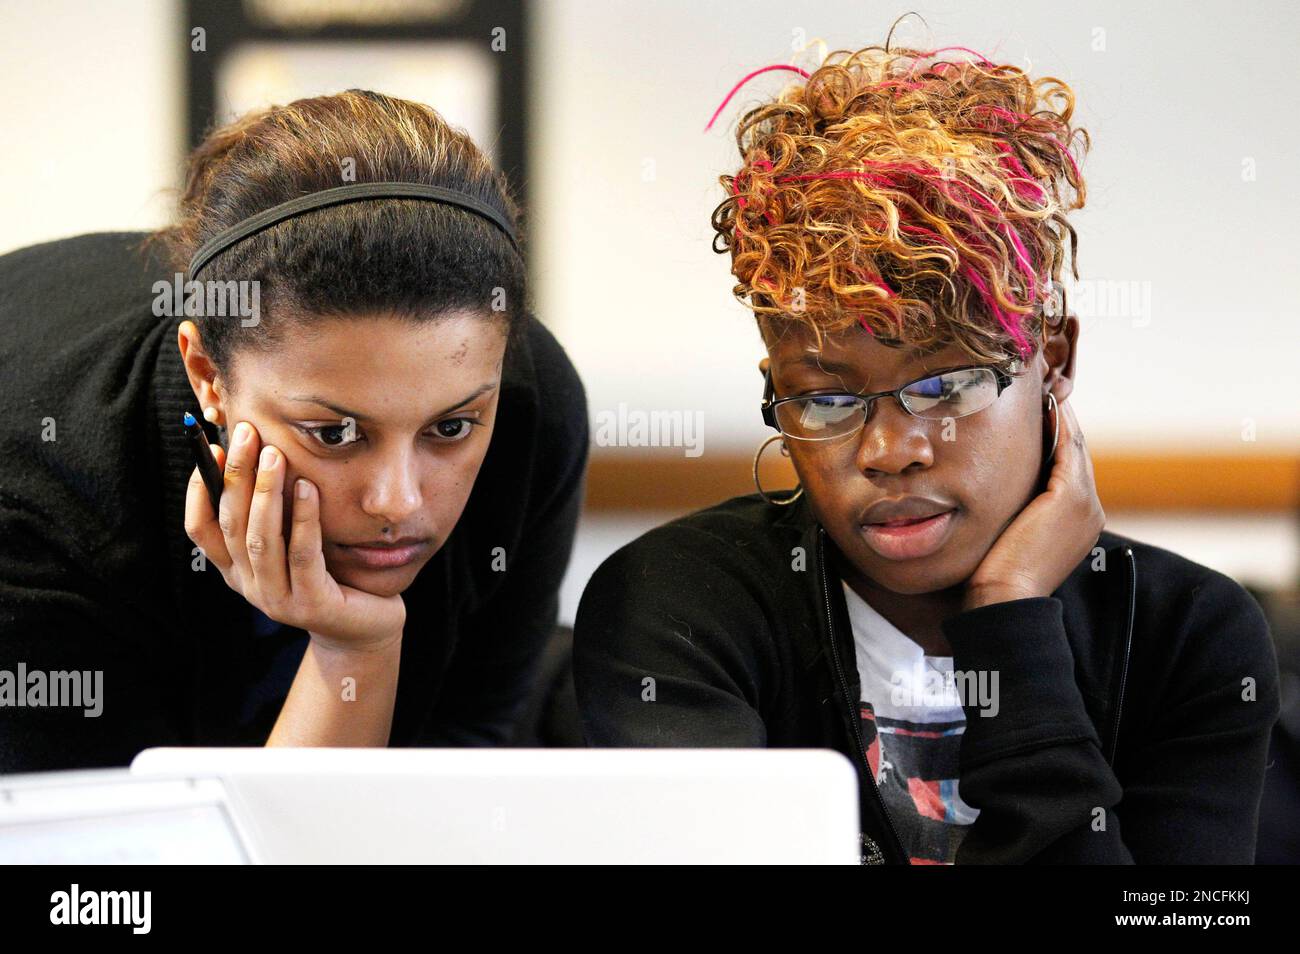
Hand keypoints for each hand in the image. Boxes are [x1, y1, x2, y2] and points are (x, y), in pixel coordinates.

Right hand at [184, 420, 406, 651]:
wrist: (362, 630)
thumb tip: (257, 452)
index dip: (199, 489)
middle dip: (236, 475)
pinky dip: (303, 520)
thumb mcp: (290, 543)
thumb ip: (271, 513)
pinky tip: (309, 488)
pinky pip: (302, 556)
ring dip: (265, 493)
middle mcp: (249, 586)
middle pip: (231, 525)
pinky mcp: (311, 604)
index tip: (209, 447)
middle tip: (247, 434)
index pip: (201, 529)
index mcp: (236, 570)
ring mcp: (277, 599)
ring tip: (275, 454)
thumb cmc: (327, 575)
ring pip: (260, 540)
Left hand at [962, 395, 1105, 610]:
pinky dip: (1059, 423)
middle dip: (1062, 416)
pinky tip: (1045, 403)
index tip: (1039, 408)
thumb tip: (994, 484)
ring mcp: (1085, 503)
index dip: (1057, 434)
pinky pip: (1067, 448)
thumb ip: (1014, 506)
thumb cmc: (995, 573)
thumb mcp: (1010, 532)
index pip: (1069, 465)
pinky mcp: (1071, 498)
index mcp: (1077, 519)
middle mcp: (1090, 509)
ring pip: (1075, 444)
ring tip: (1045, 387)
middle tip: (1045, 386)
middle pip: (1077, 449)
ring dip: (1062, 413)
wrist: (1004, 598)